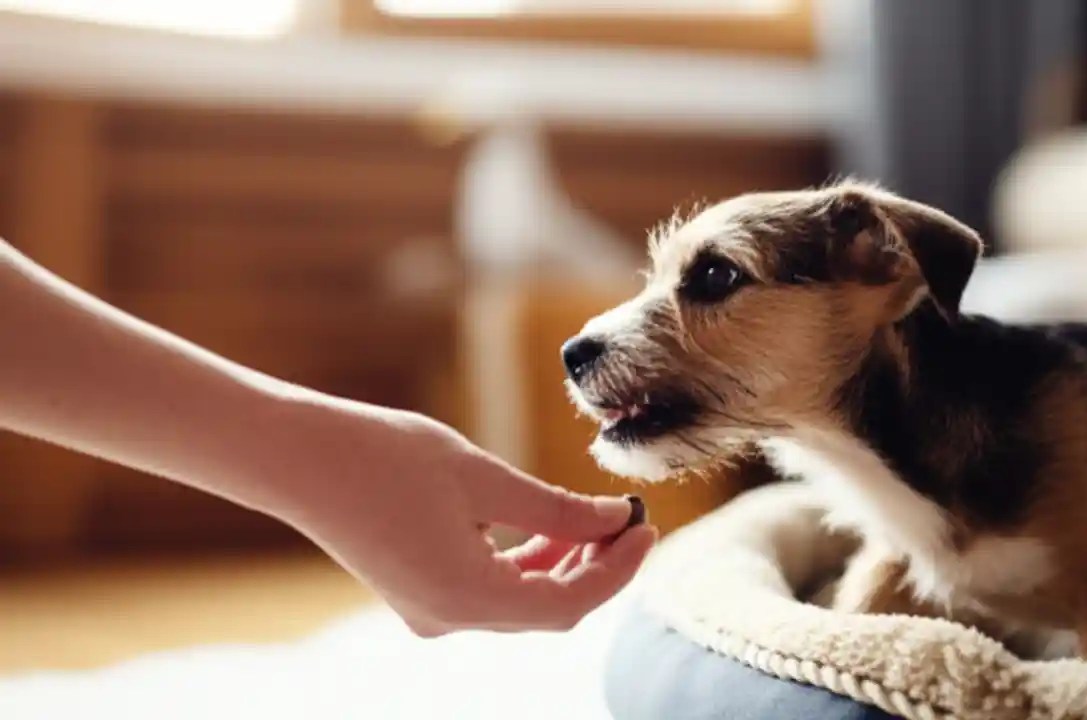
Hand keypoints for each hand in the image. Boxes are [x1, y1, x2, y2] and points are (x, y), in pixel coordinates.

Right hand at [268, 399, 656, 636]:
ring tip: (593, 516)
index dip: (618, 568)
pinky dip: (526, 562)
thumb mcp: (483, 478)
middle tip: (628, 518)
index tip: (648, 526)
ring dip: (563, 563)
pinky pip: (490, 589)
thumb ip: (556, 509)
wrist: (295, 456)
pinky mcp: (418, 592)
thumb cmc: (384, 456)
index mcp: (466, 598)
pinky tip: (547, 525)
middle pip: (548, 609)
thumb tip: (616, 519)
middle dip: (595, 566)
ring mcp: (429, 610)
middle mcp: (448, 618)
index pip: (570, 603)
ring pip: (520, 600)